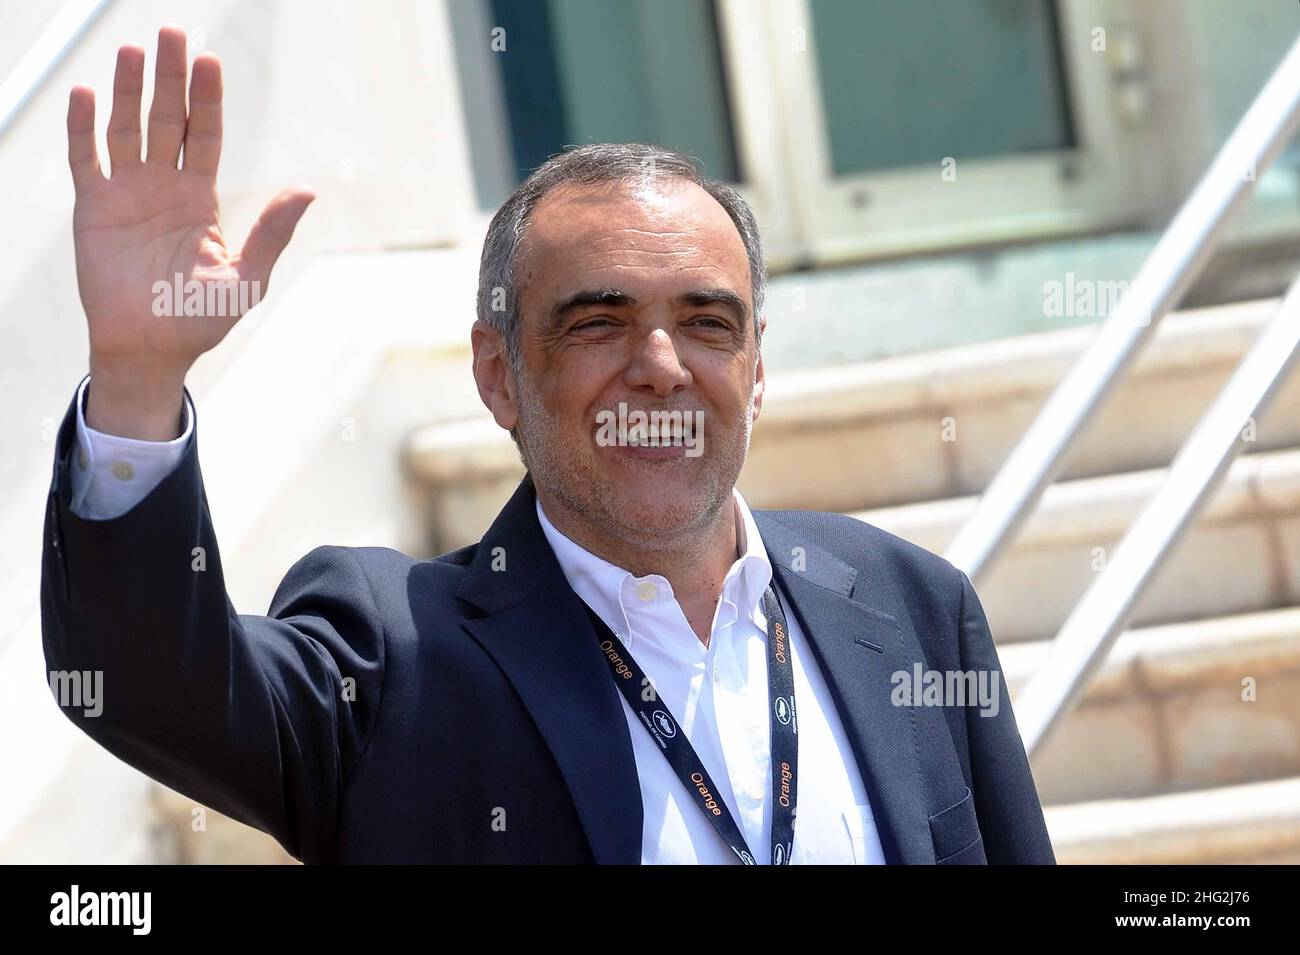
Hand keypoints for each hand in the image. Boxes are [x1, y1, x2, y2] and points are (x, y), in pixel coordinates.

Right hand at [68, 26, 313, 437]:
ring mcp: (127, 195)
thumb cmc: (200, 319)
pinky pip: (86, 160)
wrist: (150, 349)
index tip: (208, 59)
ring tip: (130, 50)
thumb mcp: (246, 277)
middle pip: (165, 119)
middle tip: (171, 34)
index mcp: (200, 198)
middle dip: (168, 78)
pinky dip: (83, 129)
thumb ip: (272, 232)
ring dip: (125, 90)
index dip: (206, 98)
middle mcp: (163, 187)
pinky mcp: (93, 210)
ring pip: (125, 129)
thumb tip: (308, 190)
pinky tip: (87, 95)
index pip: (204, 135)